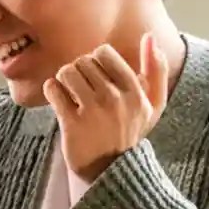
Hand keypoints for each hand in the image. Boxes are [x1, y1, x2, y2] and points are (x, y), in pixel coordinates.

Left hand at [43, 33, 168, 183]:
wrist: (111, 172)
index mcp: (135, 91)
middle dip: (78, 71)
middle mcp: (115, 99)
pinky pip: (53, 89)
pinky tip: (59, 101)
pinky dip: (52, 91)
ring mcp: (93, 111)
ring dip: (63, 80)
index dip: (95, 61)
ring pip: (66, 72)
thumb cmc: (130, 133)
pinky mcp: (72, 123)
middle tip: (81, 89)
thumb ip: (156, 70)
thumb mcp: (153, 106)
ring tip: (70, 94)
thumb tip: (150, 36)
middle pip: (82, 61)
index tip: (96, 78)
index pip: (103, 52)